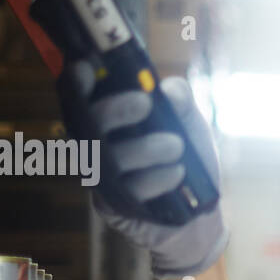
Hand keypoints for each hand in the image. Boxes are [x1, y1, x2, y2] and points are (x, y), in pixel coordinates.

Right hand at [55, 58, 228, 278]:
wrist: (202, 211)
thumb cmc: (189, 160)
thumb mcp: (191, 125)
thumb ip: (181, 102)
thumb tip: (165, 88)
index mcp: (110, 120)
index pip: (82, 97)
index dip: (78, 83)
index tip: (87, 68)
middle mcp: (97, 145)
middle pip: (86, 125)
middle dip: (113, 110)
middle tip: (145, 103)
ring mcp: (101, 177)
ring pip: (107, 159)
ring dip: (143, 149)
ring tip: (177, 146)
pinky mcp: (112, 206)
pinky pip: (126, 190)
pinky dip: (154, 179)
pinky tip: (177, 173)